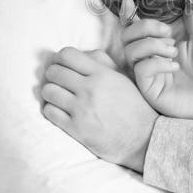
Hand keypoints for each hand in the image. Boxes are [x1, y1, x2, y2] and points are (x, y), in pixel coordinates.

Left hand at [41, 47, 156, 171]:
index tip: (64, 66)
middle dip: (54, 75)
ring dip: (51, 93)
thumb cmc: (134, 106)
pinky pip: (50, 112)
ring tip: (59, 96)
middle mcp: (90, 88)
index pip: (67, 54)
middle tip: (60, 82)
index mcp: (102, 74)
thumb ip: (103, 63)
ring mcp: (82, 109)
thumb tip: (82, 54)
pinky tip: (61, 111)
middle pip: (54, 71)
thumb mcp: (123, 79)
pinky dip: (52, 110)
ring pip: (48, 91)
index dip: (61, 59)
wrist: (144, 137)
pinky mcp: (76, 128)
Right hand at [120, 0, 192, 127]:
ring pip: (130, 51)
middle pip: (127, 36)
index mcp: (161, 44)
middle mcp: (151, 58)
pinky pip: (141, 69)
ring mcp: (149, 74)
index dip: (129, 14)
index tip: (128, 0)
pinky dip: (157, 63)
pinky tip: (174, 67)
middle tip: (168, 33)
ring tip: (173, 52)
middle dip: (144, 27)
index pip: (137, 28)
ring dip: (152, 45)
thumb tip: (192, 0)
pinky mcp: (149, 89)